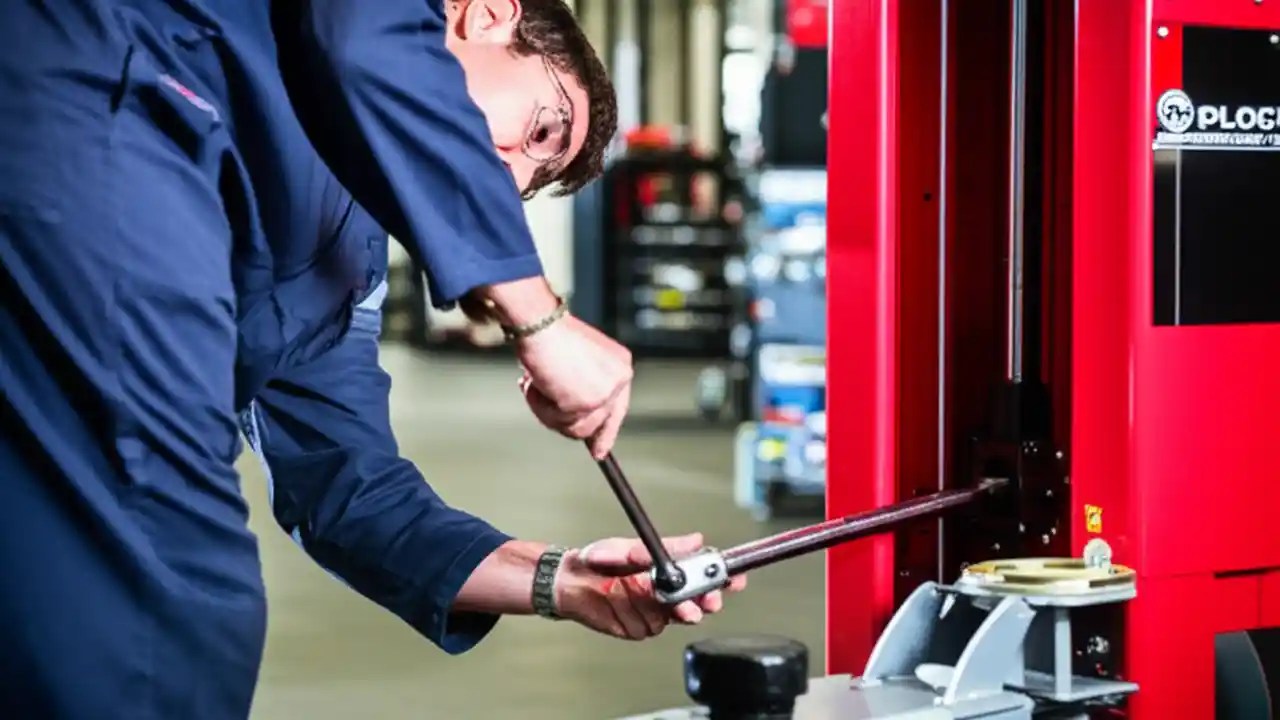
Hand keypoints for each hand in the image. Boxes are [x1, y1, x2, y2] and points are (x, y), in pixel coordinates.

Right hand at [515, 314, 632, 458]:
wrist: (538, 322)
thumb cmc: (550, 334)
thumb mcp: (577, 361)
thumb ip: (582, 387)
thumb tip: (576, 420)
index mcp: (621, 366)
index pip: (617, 409)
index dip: (606, 433)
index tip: (599, 453)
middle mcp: (619, 380)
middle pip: (595, 424)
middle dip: (564, 419)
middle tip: (540, 401)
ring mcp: (604, 394)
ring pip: (575, 429)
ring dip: (547, 410)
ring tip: (533, 383)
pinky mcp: (585, 403)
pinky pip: (557, 421)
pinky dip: (539, 406)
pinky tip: (531, 382)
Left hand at [553, 533, 747, 639]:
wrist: (570, 580)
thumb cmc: (598, 560)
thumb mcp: (631, 547)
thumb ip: (665, 547)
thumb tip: (695, 540)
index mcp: (670, 572)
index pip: (705, 577)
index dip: (722, 580)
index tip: (732, 579)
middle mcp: (666, 595)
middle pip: (698, 604)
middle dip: (703, 601)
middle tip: (705, 599)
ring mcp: (654, 614)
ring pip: (671, 617)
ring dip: (662, 605)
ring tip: (647, 590)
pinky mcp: (638, 628)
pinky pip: (649, 627)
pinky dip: (640, 613)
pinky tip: (626, 602)